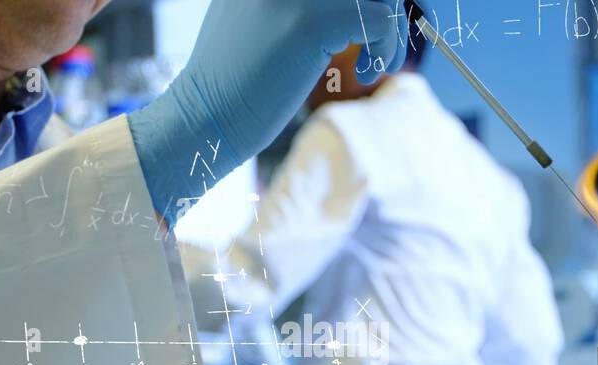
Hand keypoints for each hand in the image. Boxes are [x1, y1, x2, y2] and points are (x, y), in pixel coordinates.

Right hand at [128, 0, 406, 222]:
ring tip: (377, 61)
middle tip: (378, 46)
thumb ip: (301, 3)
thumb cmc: (237, 82)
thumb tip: (359, 1)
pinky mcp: (313, 19)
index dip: (367, 1)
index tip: (363, 29)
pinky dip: (387, 48)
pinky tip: (369, 74)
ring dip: (392, 29)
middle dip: (384, 8)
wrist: (205, 119)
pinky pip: (382, 18)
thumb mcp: (264, 20)